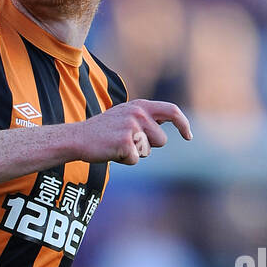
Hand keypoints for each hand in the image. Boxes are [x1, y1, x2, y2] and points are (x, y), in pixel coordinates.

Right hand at [75, 99, 191, 165]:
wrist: (77, 138)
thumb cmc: (102, 131)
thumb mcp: (125, 116)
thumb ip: (145, 118)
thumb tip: (168, 127)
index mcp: (140, 105)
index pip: (172, 111)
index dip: (183, 124)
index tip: (188, 136)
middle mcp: (138, 113)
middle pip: (161, 140)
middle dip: (148, 146)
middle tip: (127, 142)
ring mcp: (132, 127)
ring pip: (149, 151)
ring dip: (136, 153)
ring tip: (118, 145)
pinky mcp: (125, 142)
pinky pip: (135, 159)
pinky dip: (124, 161)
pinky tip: (112, 152)